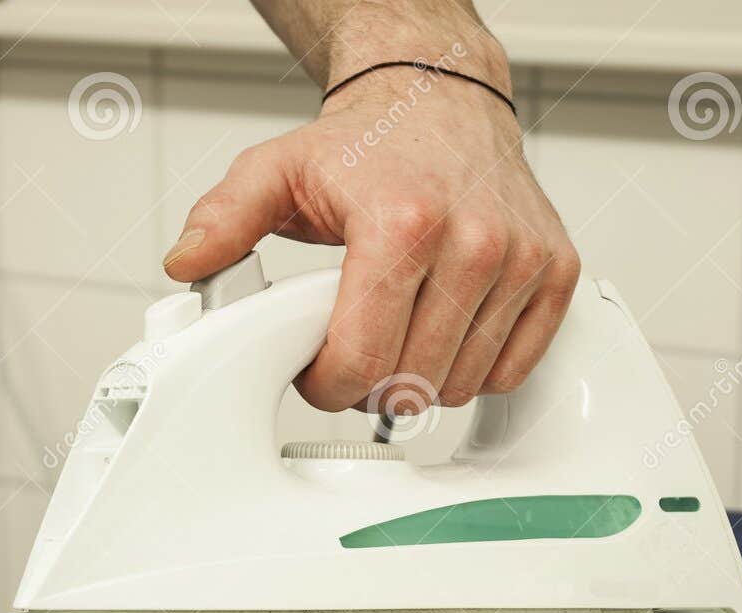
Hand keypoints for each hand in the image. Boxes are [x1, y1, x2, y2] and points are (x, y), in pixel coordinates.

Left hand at [162, 65, 579, 414]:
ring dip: (420, 379)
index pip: (361, 361)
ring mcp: (520, 260)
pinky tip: (444, 333)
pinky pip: (510, 371)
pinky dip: (473, 368)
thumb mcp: (278, 171)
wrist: (443, 98)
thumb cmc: (370, 144)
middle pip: (409, 383)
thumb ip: (224, 220)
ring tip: (396, 335)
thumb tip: (186, 264)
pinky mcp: (555, 272)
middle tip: (352, 351)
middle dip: (369, 385)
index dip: (325, 384)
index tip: (316, 369)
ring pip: (459, 386)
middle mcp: (474, 242)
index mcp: (402, 223)